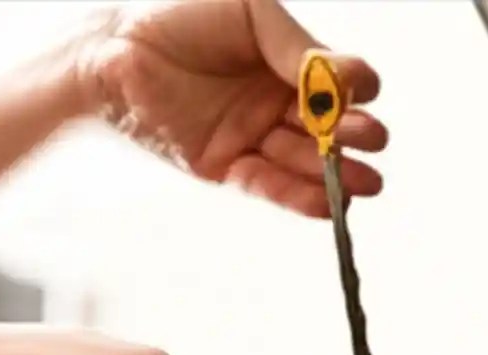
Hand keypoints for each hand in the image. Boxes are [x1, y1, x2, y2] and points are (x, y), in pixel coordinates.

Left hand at [80, 0, 387, 217]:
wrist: (115, 51)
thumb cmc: (178, 16)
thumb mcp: (249, 9)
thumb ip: (295, 43)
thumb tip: (343, 75)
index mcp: (287, 61)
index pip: (339, 80)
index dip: (356, 86)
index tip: (361, 89)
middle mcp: (275, 101)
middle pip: (329, 126)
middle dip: (354, 135)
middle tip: (372, 140)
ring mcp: (251, 135)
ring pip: (304, 160)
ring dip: (336, 174)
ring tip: (367, 184)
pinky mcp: (224, 165)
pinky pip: (267, 184)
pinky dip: (296, 196)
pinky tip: (325, 202)